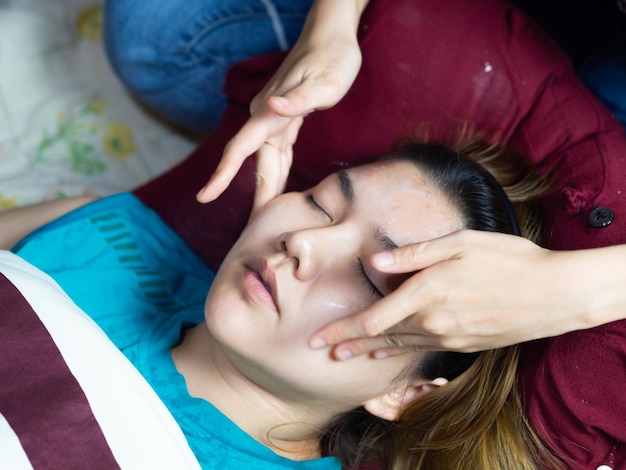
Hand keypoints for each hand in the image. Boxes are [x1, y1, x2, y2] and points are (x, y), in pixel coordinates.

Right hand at [197, 0, 363, 212]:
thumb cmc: (332, 57)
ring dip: (264, 190)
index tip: (204, 196)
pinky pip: (277, 154)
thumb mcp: (324, 81)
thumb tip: (269, 108)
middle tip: (252, 233)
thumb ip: (298, 99)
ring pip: (265, 162)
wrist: (331, 36)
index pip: (240, 148)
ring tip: (263, 220)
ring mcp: (274, 119)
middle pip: (254, 164)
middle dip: (254, 197)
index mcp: (270, 112)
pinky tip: (277, 191)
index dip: (222, 173)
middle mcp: (266, 117)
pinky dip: (276, 175)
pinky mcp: (285, 120)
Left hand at [310, 230, 591, 358]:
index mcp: (428, 292)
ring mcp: (450, 337)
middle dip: (348, 344)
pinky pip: (422, 351)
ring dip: (369, 351)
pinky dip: (398, 353)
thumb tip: (376, 263)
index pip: (374, 319)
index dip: (343, 330)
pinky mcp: (464, 344)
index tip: (318, 338)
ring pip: (399, 346)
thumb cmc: (508, 259)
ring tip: (346, 356)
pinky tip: (385, 355)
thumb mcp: (461, 243)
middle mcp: (434, 321)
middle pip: (380, 337)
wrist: (555, 293)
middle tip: (321, 351)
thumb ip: (415, 255)